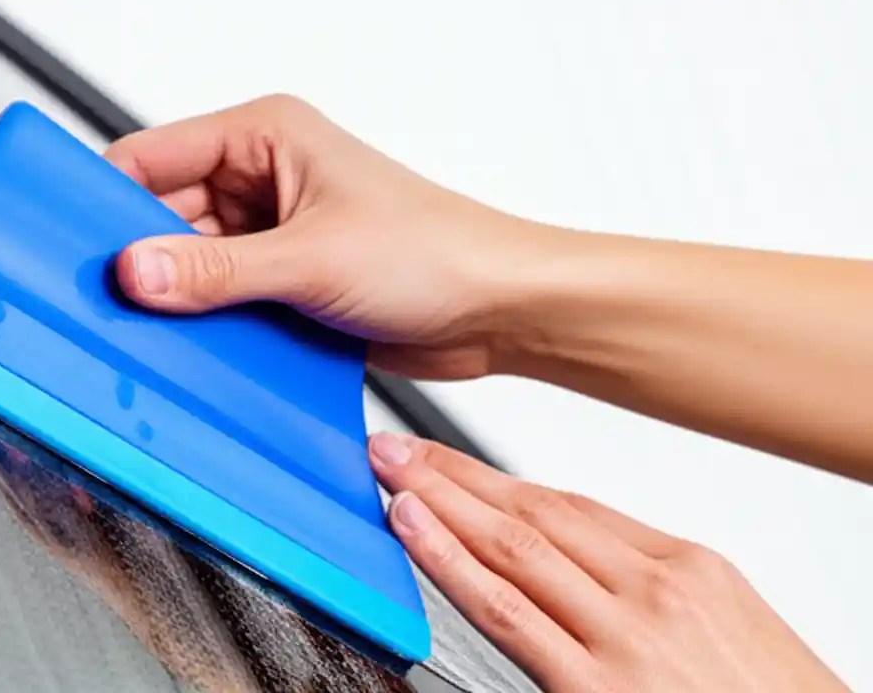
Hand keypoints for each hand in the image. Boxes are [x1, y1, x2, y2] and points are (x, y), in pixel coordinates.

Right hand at [106, 95, 567, 379]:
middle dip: (139, 261)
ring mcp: (272, 235)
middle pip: (163, 216)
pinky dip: (204, 327)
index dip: (106, 198)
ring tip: (149, 334)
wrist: (496, 311)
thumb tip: (133, 271)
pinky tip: (190, 352)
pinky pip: (221, 301)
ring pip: (189, 265)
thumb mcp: (309, 259)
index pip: (153, 156)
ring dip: (174, 301)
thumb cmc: (434, 252)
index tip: (69, 244)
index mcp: (264, 137)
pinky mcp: (283, 284)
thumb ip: (213, 270)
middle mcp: (262, 179)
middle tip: (107, 304)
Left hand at [367, 433, 847, 691]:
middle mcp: (653, 590)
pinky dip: (448, 563)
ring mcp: (624, 638)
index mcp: (687, 565)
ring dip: (439, 502)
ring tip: (388, 472)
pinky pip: (505, 612)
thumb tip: (573, 560)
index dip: (493, 476)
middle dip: (453, 475)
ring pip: (511, 547)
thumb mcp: (726, 623)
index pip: (567, 502)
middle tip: (394, 446)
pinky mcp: (593, 690)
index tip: (446, 458)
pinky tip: (411, 530)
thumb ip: (647, 585)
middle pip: (531, 511)